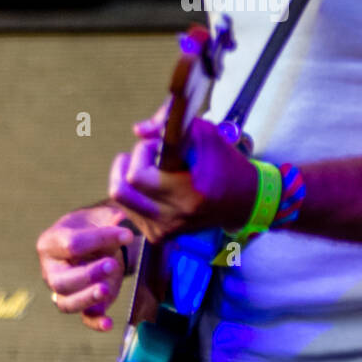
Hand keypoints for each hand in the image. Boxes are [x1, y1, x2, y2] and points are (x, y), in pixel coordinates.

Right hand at [36, 205, 135, 330]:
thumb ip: (109, 219)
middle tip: (111, 264)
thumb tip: (120, 220)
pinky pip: (84, 318)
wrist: (99, 242)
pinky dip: (96, 323)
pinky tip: (109, 322)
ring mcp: (63, 291)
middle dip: (87, 274)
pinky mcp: (82, 305)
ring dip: (87, 299)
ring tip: (106, 290)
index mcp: (50, 243)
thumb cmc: (94, 225)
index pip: (70, 244)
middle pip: (61, 280)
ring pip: (66, 303)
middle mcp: (51, 270)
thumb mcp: (99, 217)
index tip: (127, 235)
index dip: (99, 239)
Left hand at [108, 109, 257, 240]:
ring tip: (146, 167)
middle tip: (147, 154)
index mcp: (186, 193)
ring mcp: (164, 229)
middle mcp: (172, 216)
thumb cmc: (223, 162)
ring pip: (119, 201)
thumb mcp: (204, 133)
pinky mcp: (159, 236)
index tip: (158, 144)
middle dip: (129, 163)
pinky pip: (128, 211)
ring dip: (126, 178)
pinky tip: (151, 185)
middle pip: (120, 190)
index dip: (143, 151)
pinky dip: (134, 194)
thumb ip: (168, 125)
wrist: (242, 200)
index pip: (137, 175)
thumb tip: (138, 130)